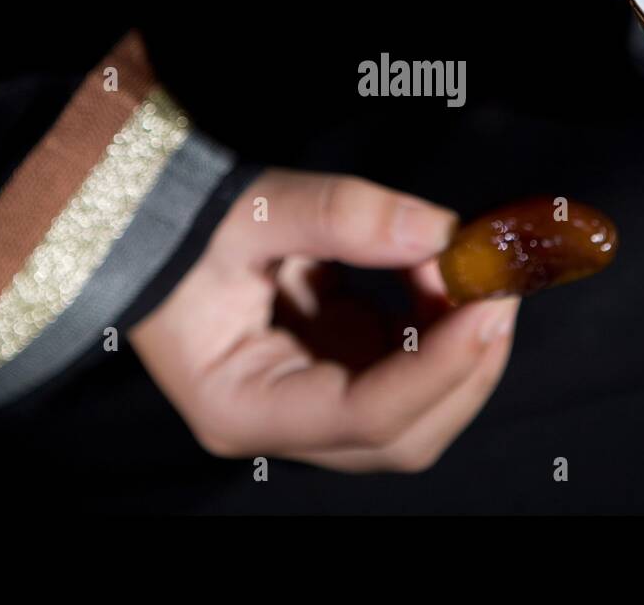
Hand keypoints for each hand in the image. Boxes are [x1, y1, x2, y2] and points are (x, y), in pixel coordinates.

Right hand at [130, 169, 518, 471]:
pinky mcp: (329, 365)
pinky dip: (433, 320)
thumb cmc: (176, 225)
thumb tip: (437, 232)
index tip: (491, 301)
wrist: (141, 219)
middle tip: (502, 288)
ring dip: (456, 341)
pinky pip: (402, 362)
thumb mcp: (251, 210)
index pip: (365, 415)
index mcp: (242, 404)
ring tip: (465, 263)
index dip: (439, 364)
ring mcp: (309, 397)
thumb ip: (341, 216)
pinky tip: (433, 267)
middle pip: (402, 435)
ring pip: (413, 406)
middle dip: (466, 366)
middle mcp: (280, 419)